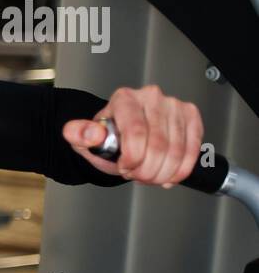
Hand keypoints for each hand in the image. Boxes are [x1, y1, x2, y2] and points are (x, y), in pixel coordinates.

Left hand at [62, 85, 204, 187]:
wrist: (120, 133)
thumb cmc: (105, 136)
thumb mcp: (83, 138)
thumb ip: (80, 135)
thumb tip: (93, 134)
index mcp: (124, 99)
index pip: (136, 133)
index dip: (132, 159)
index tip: (124, 168)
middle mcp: (151, 97)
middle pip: (158, 146)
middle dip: (146, 171)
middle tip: (135, 175)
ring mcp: (174, 105)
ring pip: (177, 151)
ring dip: (162, 173)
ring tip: (148, 175)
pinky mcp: (190, 116)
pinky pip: (193, 149)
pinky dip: (181, 169)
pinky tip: (168, 175)